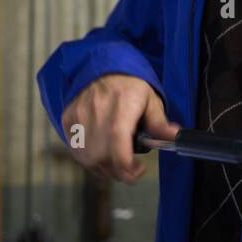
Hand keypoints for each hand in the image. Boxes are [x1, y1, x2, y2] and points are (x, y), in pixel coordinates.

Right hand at [61, 73, 179, 183]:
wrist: (101, 69)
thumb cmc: (129, 87)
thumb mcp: (151, 100)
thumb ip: (160, 122)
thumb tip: (174, 136)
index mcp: (121, 105)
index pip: (117, 140)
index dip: (126, 165)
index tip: (138, 171)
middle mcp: (96, 111)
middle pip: (101, 156)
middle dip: (118, 171)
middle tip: (131, 170)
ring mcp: (79, 116)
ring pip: (87, 158)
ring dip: (104, 168)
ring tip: (118, 163)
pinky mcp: (68, 120)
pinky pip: (76, 151)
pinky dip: (89, 160)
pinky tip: (103, 156)